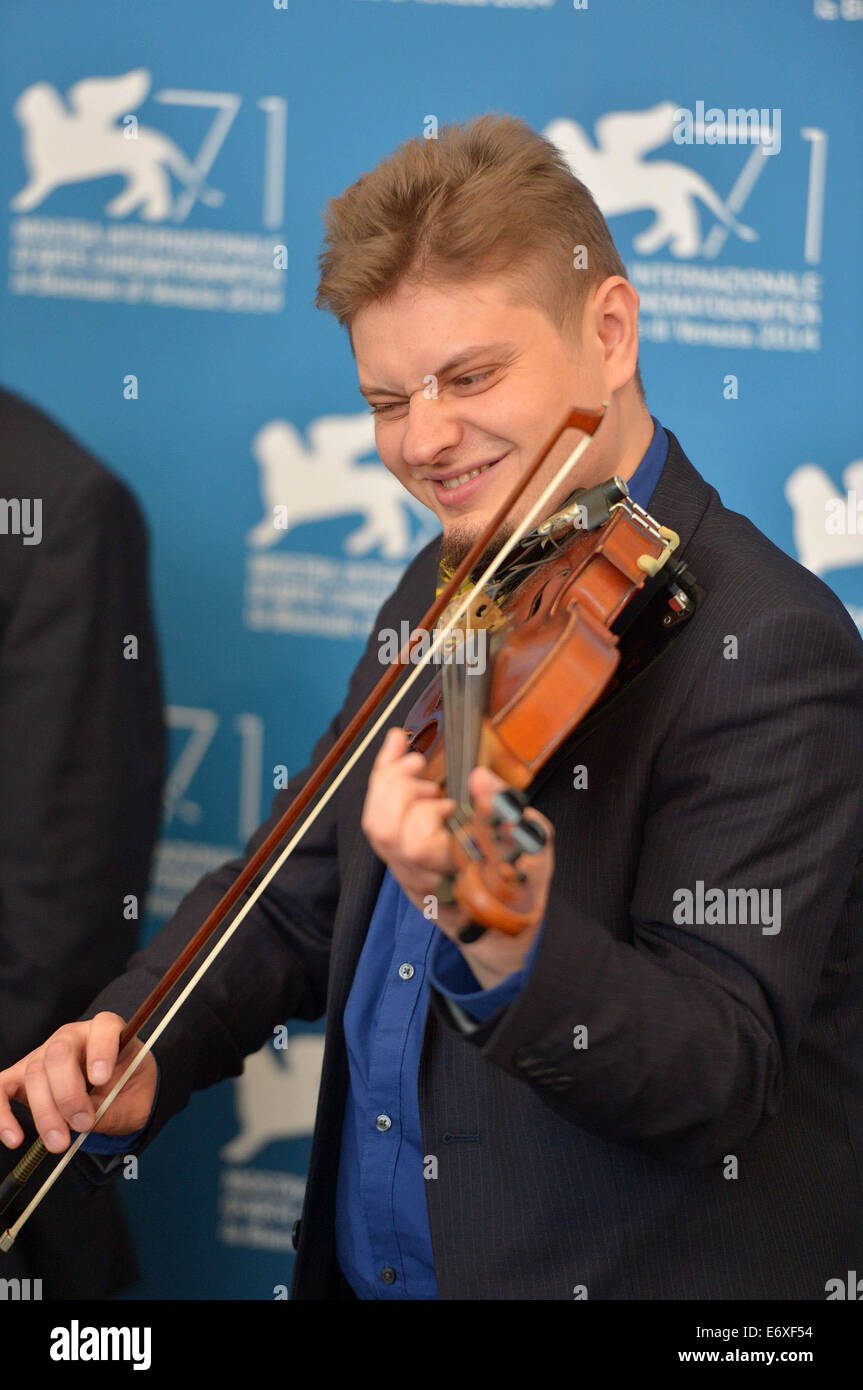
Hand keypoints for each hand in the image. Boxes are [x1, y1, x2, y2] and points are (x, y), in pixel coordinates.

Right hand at [0, 1013, 156, 1153]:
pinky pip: (1, 1088)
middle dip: (68, 1092)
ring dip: (45, 1112)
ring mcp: (44, 1054)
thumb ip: (112, 1109)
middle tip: (83, 1124)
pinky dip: (3, 1113)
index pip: (104, 1026)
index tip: (102, 1079)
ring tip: (59, 1144)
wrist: (114, 1098)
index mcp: (108, 1032)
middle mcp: (73, 1037)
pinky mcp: (21, 1076)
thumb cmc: (127, 1091)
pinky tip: (14, 1138)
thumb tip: (84, 1121)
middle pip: (59, 1053)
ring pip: (34, 1073)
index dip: (101, 1050)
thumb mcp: (134, 1102)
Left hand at [362, 728, 553, 989]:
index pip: (418, 844)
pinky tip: (398, 757)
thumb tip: (479, 776)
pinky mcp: (397, 863)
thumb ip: (509, 814)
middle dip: (399, 789)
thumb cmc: (520, 889)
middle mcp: (423, 879)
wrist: (500, 933)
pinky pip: (376, 824)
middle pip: (386, 832)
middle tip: (425, 769)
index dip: (425, 812)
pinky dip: (381, 785)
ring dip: (387, 784)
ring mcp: (406, 874)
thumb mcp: (534, 851)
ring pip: (375, 827)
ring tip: (415, 765)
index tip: (453, 796)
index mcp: (455, 878)